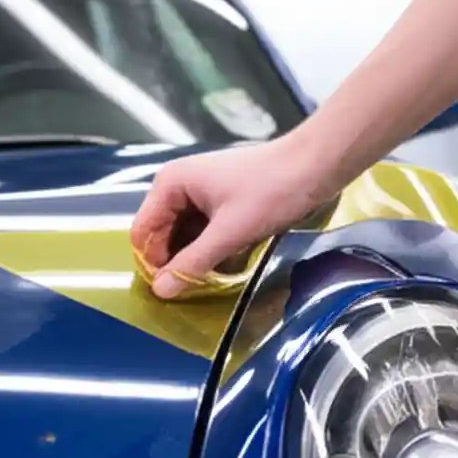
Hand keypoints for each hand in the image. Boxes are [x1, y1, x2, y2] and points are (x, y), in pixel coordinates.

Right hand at [130, 136, 331, 298]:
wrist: (314, 165)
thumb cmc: (270, 192)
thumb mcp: (230, 233)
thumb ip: (193, 263)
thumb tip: (160, 291)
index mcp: (170, 184)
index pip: (143, 233)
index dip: (152, 264)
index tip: (171, 292)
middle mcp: (178, 186)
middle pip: (161, 235)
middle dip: (174, 262)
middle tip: (193, 291)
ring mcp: (200, 192)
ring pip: (184, 236)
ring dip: (194, 258)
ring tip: (209, 281)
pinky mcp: (220, 201)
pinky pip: (204, 231)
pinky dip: (209, 249)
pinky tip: (223, 266)